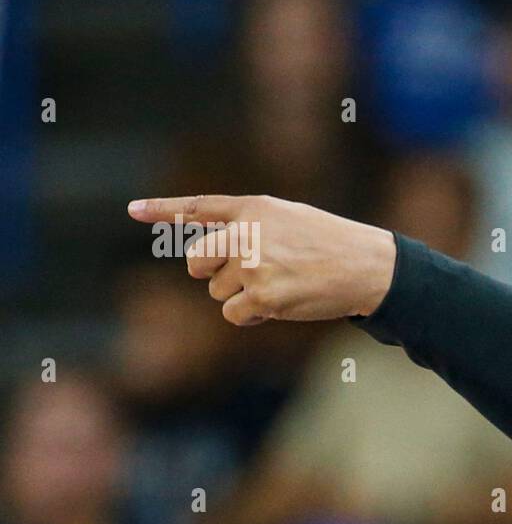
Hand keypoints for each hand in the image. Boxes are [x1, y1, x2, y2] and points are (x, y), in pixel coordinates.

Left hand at [127, 194, 396, 325]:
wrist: (366, 266)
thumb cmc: (331, 244)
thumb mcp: (288, 219)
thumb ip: (247, 226)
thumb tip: (208, 257)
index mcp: (253, 208)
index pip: (200, 208)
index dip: (163, 210)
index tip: (133, 211)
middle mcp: (247, 232)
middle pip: (198, 262)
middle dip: (214, 274)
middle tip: (247, 276)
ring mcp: (253, 265)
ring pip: (218, 291)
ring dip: (243, 296)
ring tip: (282, 286)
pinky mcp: (263, 296)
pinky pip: (233, 313)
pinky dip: (252, 315)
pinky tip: (281, 305)